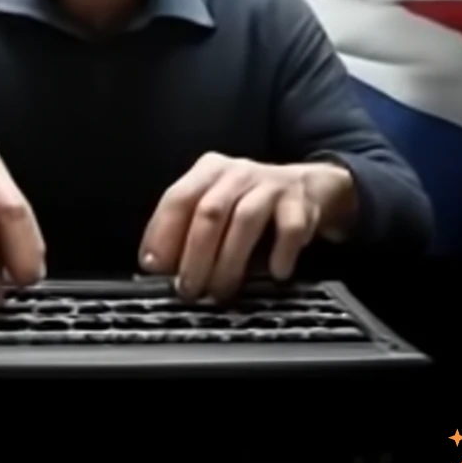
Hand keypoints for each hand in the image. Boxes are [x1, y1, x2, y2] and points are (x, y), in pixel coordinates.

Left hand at [138, 152, 356, 301]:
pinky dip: (280, 253)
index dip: (163, 233)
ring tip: (221, 291)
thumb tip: (159, 267)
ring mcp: (270, 185)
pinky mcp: (300, 203)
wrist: (307, 188)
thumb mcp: (216, 205)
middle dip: (194, 256)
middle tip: (189, 290)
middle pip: (210, 212)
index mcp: (208, 171)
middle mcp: (237, 173)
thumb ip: (188, 229)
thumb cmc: (248, 203)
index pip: (178, 198)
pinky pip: (290, 229)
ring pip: (244, 220)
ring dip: (229, 262)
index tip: (155, 267)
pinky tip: (275, 273)